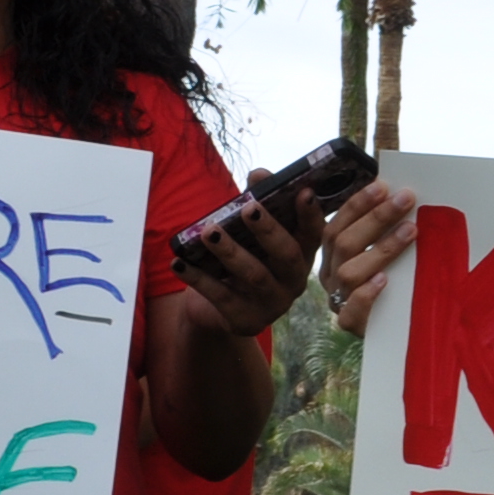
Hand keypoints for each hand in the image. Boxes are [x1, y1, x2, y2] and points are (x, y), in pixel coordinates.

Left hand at [172, 180, 321, 339]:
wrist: (223, 310)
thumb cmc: (245, 259)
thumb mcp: (251, 233)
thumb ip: (257, 201)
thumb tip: (259, 174)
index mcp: (302, 254)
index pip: (313, 233)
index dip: (311, 214)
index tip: (304, 191)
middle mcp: (293, 280)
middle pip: (287, 255)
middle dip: (268, 230)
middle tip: (248, 208)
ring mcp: (273, 303)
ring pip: (254, 276)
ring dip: (230, 252)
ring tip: (209, 232)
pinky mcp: (246, 320)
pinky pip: (221, 297)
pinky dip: (198, 279)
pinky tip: (179, 262)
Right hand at [323, 178, 409, 334]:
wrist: (395, 331)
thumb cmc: (392, 284)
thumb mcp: (385, 254)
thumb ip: (385, 229)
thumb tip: (401, 194)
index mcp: (333, 255)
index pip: (338, 224)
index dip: (358, 204)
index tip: (382, 186)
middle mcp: (331, 276)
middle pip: (344, 242)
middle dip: (376, 218)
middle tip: (405, 199)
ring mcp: (339, 300)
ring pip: (350, 272)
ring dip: (382, 248)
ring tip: (411, 231)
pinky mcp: (351, 325)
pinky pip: (351, 311)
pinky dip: (367, 294)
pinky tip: (385, 280)